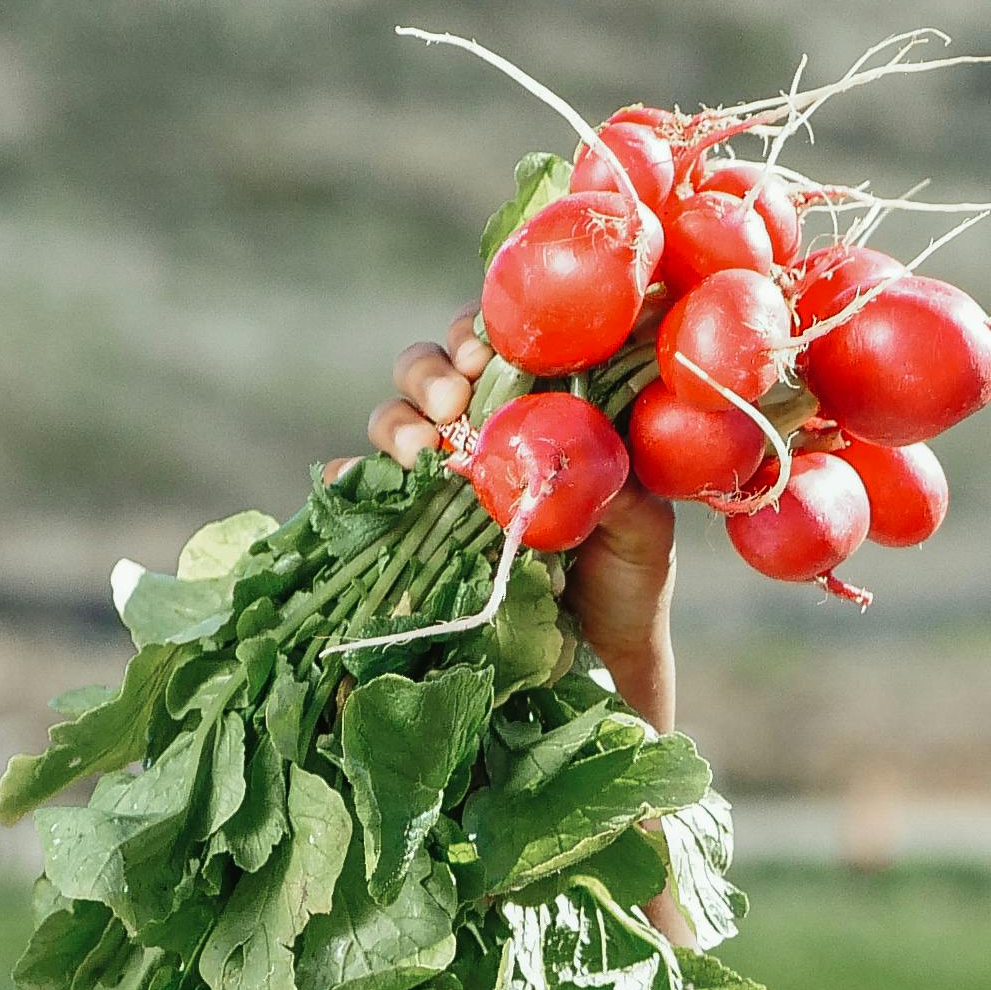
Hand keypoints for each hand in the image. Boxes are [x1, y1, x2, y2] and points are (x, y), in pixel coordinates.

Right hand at [366, 322, 680, 725]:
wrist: (601, 653)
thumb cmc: (630, 576)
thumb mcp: (641, 527)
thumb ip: (617, 484)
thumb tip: (575, 445)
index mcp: (543, 409)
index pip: (500, 346)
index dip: (480, 336)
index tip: (483, 359)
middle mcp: (486, 430)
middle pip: (435, 369)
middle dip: (432, 374)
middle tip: (451, 405)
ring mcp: (444, 474)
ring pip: (397, 416)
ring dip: (398, 422)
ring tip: (420, 452)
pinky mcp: (412, 520)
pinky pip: (362, 486)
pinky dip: (349, 477)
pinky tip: (350, 481)